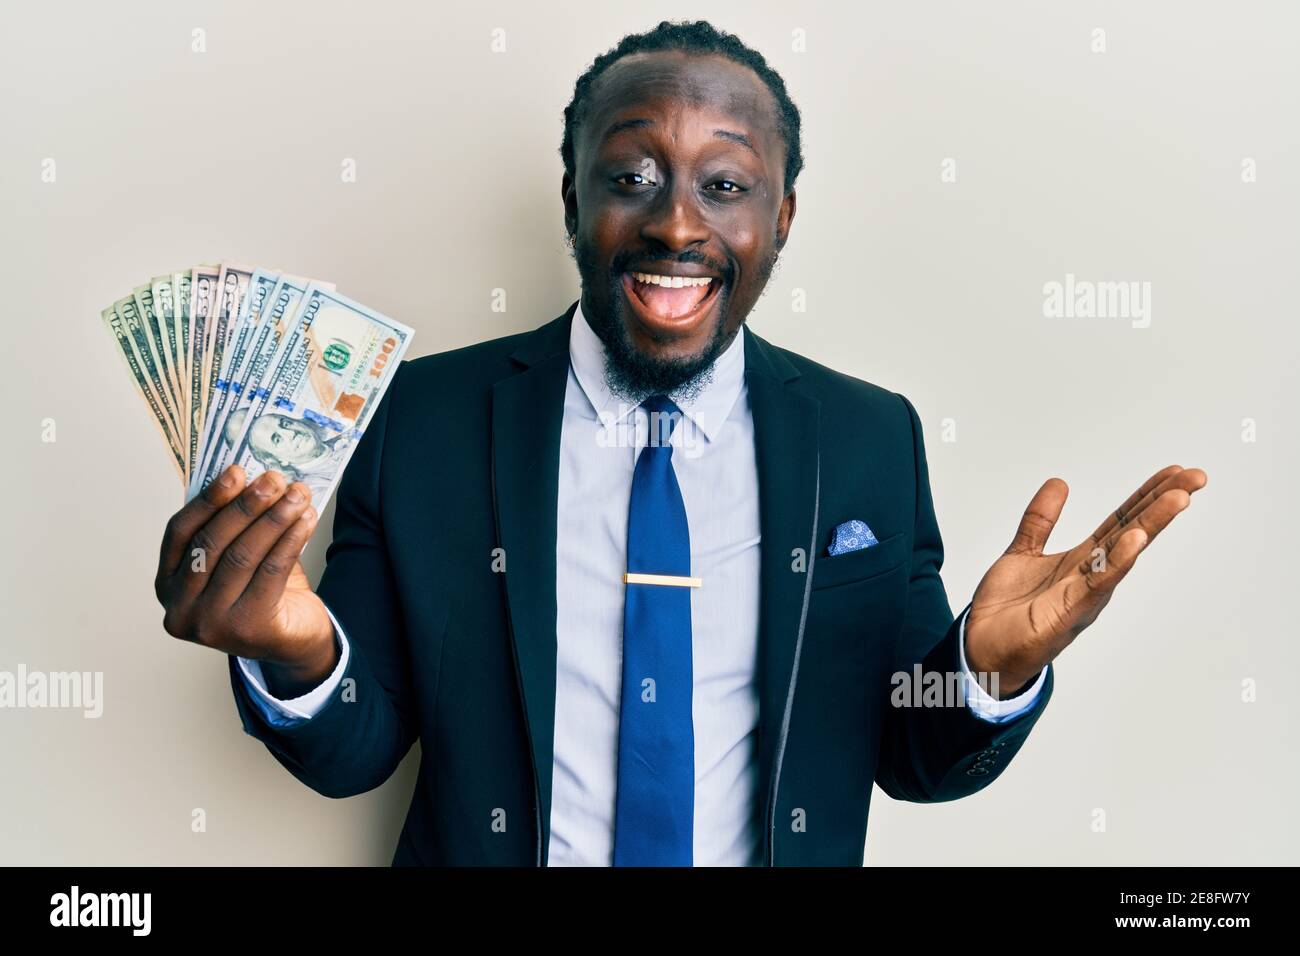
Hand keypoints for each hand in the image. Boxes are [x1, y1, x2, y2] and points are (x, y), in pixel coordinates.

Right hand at [155, 464, 336, 695]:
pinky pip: (270, 572)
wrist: (293, 640)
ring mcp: (210, 624)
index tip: (235, 471)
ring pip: (243, 556)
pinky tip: (305, 520)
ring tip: (297, 495)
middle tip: (274, 479)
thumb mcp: (237, 558)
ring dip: (274, 519)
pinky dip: (290, 540)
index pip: (180, 533)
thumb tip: (250, 478)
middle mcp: (181, 608)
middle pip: (213, 543)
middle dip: (247, 505)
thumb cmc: (261, 592)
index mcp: (167, 585)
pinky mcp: (247, 630)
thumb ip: (233, 526)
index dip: (208, 500)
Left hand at [964, 464, 1207, 695]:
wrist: (982, 647)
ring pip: (1124, 554)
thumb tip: (1059, 482)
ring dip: (1151, 525)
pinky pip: (1097, 583)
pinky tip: (1136, 539)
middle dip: (1164, 503)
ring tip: (1178, 498)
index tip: (1176, 471)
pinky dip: (1117, 561)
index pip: (1122, 520)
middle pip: (1134, 531)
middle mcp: (1093, 576)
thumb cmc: (1008, 608)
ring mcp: (1085, 594)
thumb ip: (1040, 520)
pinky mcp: (1069, 612)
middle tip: (1197, 477)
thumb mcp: (1023, 551)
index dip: (1147, 495)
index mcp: (1084, 560)